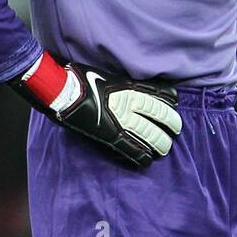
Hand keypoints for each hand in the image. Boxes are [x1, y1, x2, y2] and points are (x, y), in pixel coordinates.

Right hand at [11, 54, 182, 167]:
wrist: (60, 91)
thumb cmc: (80, 79)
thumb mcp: (107, 76)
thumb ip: (123, 84)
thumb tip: (134, 87)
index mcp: (129, 88)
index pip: (159, 94)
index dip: (171, 100)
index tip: (176, 104)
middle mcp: (130, 103)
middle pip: (160, 115)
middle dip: (172, 123)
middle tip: (176, 129)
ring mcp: (121, 121)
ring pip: (150, 134)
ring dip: (160, 142)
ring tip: (165, 148)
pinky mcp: (110, 136)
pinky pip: (131, 149)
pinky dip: (142, 156)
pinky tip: (148, 160)